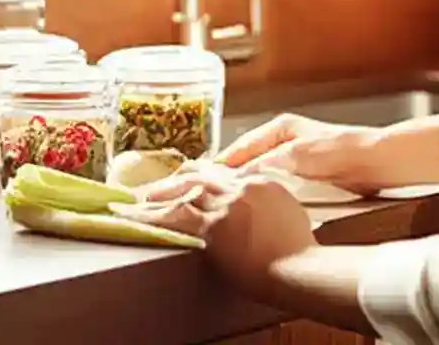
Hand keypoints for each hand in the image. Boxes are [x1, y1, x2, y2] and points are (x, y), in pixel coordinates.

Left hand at [113, 167, 315, 296]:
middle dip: (177, 178)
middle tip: (158, 184)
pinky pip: (177, 217)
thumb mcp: (288, 209)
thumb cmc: (299, 249)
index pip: (223, 171)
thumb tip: (253, 202)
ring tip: (140, 197)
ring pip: (185, 191)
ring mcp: (225, 205)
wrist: (298, 268)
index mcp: (260, 181)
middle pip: (200, 175)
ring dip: (160, 193)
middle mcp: (239, 187)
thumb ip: (267, 198)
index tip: (189, 176)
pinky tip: (138, 215)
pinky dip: (154, 215)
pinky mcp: (213, 227)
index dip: (203, 174)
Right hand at [217, 114, 381, 193]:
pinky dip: (268, 195)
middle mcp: (284, 142)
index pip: (240, 147)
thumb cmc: (339, 152)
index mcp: (279, 128)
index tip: (201, 178)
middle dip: (233, 177)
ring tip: (232, 203)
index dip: (221, 163)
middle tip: (212, 194)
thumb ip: (262, 166)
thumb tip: (236, 178)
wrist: (377, 162)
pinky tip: (262, 208)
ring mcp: (296, 160)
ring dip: (251, 189)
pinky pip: (279, 187)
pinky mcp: (308, 177)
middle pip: (249, 161)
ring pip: (263, 176)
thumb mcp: (294, 157)